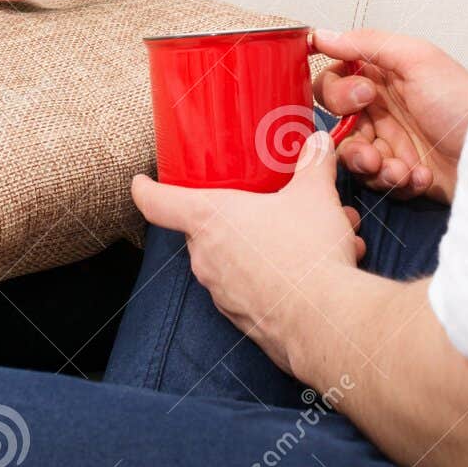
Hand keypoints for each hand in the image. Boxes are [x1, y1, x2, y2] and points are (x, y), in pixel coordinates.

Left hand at [132, 132, 362, 377]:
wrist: (326, 323)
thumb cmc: (306, 253)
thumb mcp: (315, 194)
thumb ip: (314, 164)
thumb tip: (318, 144)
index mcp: (209, 219)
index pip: (159, 202)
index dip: (146, 189)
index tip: (141, 182)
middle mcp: (206, 258)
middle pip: (210, 228)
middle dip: (247, 214)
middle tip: (280, 205)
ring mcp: (223, 294)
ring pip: (242, 258)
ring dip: (275, 245)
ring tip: (320, 238)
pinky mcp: (245, 321)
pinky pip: (259, 288)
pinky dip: (284, 276)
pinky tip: (322, 270)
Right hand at [311, 27, 467, 204]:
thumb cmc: (463, 102)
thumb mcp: (418, 59)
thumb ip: (367, 43)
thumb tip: (322, 34)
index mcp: (383, 75)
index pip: (335, 80)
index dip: (338, 92)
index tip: (362, 98)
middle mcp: (383, 108)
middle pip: (337, 123)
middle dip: (350, 139)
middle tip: (373, 148)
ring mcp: (392, 142)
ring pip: (353, 156)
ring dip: (371, 166)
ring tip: (398, 169)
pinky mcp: (402, 173)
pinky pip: (377, 181)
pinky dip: (396, 181)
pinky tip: (420, 175)